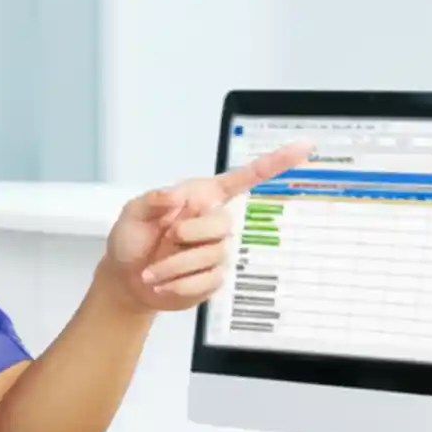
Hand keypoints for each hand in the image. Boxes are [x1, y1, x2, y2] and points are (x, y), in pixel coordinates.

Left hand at [99, 141, 312, 312]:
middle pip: (223, 224)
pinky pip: (206, 281)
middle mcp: (213, 221)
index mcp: (201, 196)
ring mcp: (216, 251)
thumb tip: (174, 195)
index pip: (244, 178)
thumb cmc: (131, 239)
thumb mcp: (132, 213)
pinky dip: (178, 284)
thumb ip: (151, 201)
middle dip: (188, 234)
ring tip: (151, 270)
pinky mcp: (214, 278)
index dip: (275, 163)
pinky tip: (162, 282)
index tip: (304, 147)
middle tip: (165, 237)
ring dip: (174, 265)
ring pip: (211, 257)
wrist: (127, 279)